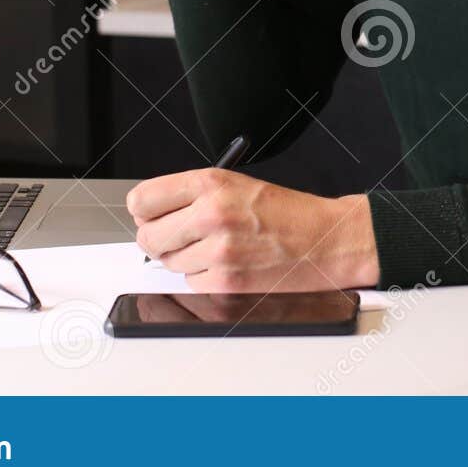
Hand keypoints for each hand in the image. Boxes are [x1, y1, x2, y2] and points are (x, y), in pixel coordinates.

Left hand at [126, 167, 379, 292]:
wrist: (326, 239)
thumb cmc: (286, 212)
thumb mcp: (236, 184)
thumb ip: (192, 195)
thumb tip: (150, 214)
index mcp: (212, 183)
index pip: (142, 200)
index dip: (145, 211)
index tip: (152, 216)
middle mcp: (211, 214)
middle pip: (147, 237)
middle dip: (161, 240)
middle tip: (181, 238)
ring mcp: (218, 250)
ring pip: (169, 263)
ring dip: (187, 260)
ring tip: (219, 248)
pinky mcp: (226, 281)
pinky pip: (192, 283)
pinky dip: (206, 278)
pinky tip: (230, 264)